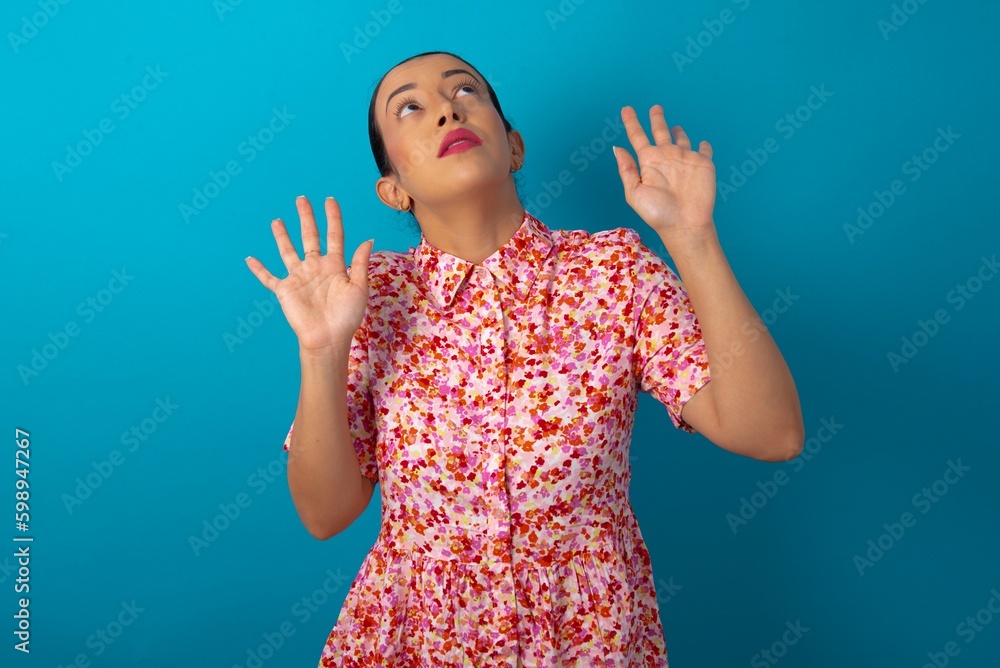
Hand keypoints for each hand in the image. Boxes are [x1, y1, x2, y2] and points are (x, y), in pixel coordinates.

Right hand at [245, 196, 373, 352]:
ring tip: (277, 220)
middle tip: (301, 199)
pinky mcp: (285, 290)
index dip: (333, 218)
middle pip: (309, 236)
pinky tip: (250, 258)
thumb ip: (360, 263)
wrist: (329, 338)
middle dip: (306, 218)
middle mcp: (315, 268)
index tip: (330, 200)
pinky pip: (269, 278)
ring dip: (282, 236)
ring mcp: (299, 278)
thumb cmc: (347, 316)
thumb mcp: (359, 287)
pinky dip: (259, 269)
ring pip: (288, 251)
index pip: (334, 235)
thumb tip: (368, 239)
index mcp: (334, 265)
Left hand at [612, 104, 716, 242]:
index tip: (626, 109)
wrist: (684, 224)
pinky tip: (702, 143)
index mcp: (648, 161)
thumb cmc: (657, 213)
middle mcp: (666, 157)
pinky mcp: (703, 163)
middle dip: (657, 119)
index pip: (637, 136)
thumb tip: (617, 148)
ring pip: (681, 139)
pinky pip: (703, 150)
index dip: (631, 122)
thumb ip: (627, 170)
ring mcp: (685, 159)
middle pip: (660, 131)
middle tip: (655, 107)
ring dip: (679, 132)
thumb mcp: (635, 192)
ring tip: (676, 127)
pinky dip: (703, 145)